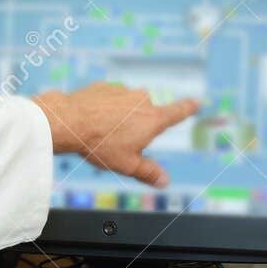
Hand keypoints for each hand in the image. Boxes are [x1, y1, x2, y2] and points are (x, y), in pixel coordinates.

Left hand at [32, 83, 199, 188]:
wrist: (69, 122)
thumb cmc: (100, 144)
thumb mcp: (127, 165)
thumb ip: (148, 172)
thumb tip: (164, 181)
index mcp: (152, 119)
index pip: (177, 112)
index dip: (188, 108)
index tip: (197, 102)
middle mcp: (142, 100)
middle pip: (145, 116)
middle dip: (135, 128)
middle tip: (117, 143)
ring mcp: (122, 90)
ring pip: (125, 108)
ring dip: (118, 118)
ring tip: (100, 133)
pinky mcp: (104, 86)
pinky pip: (108, 100)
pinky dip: (103, 109)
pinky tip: (90, 121)